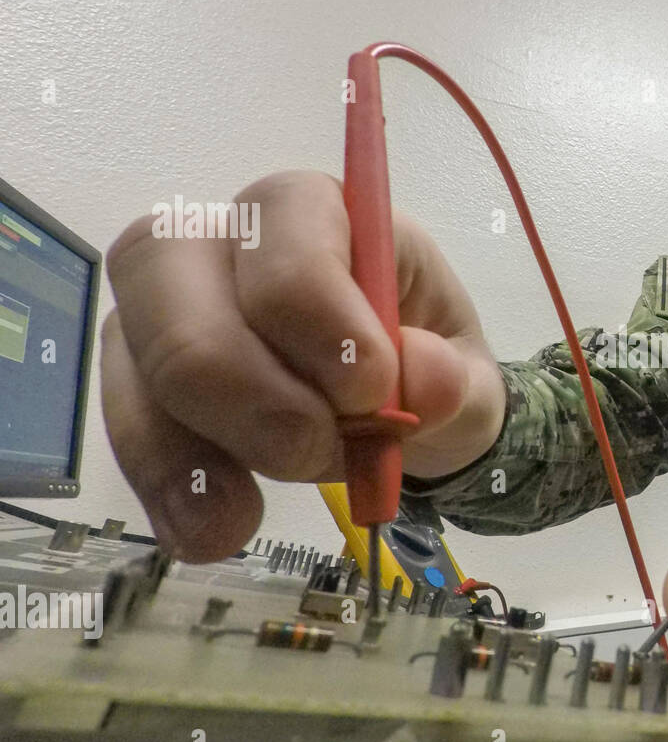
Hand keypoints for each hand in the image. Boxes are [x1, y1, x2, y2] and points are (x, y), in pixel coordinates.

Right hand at [102, 170, 506, 561]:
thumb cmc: (424, 367)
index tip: (372, 391)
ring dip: (188, 446)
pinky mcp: (140, 377)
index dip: (320, 313)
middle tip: (319, 451)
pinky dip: (165, 487)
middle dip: (244, 382)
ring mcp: (164, 307)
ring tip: (244, 518)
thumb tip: (422, 378)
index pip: (287, 227)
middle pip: (173, 275)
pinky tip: (207, 531)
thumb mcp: (464, 377)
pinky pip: (128, 423)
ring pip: (137, 354)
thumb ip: (451, 379)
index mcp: (316, 210)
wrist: (396, 418)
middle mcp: (220, 239)